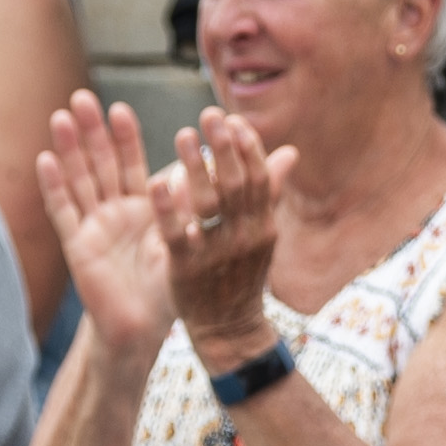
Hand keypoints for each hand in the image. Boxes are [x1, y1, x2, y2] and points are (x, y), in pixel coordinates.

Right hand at [37, 93, 175, 359]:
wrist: (144, 329)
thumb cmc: (167, 288)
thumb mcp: (187, 237)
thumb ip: (198, 201)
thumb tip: (218, 165)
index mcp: (142, 208)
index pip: (131, 164)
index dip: (124, 138)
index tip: (119, 109)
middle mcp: (113, 213)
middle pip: (100, 164)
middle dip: (91, 132)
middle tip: (82, 98)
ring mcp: (92, 227)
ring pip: (79, 180)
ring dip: (70, 149)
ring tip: (61, 116)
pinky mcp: (78, 247)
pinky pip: (64, 212)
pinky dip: (54, 186)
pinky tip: (45, 160)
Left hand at [151, 107, 294, 361]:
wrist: (229, 331)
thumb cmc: (241, 277)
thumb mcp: (261, 236)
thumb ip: (267, 193)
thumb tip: (289, 152)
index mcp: (262, 225)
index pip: (259, 177)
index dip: (247, 147)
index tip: (232, 120)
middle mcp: (244, 236)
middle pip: (236, 183)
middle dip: (224, 146)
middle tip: (208, 114)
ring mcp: (216, 253)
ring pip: (208, 204)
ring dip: (195, 167)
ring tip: (182, 135)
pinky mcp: (187, 269)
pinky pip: (177, 234)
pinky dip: (168, 208)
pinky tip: (156, 182)